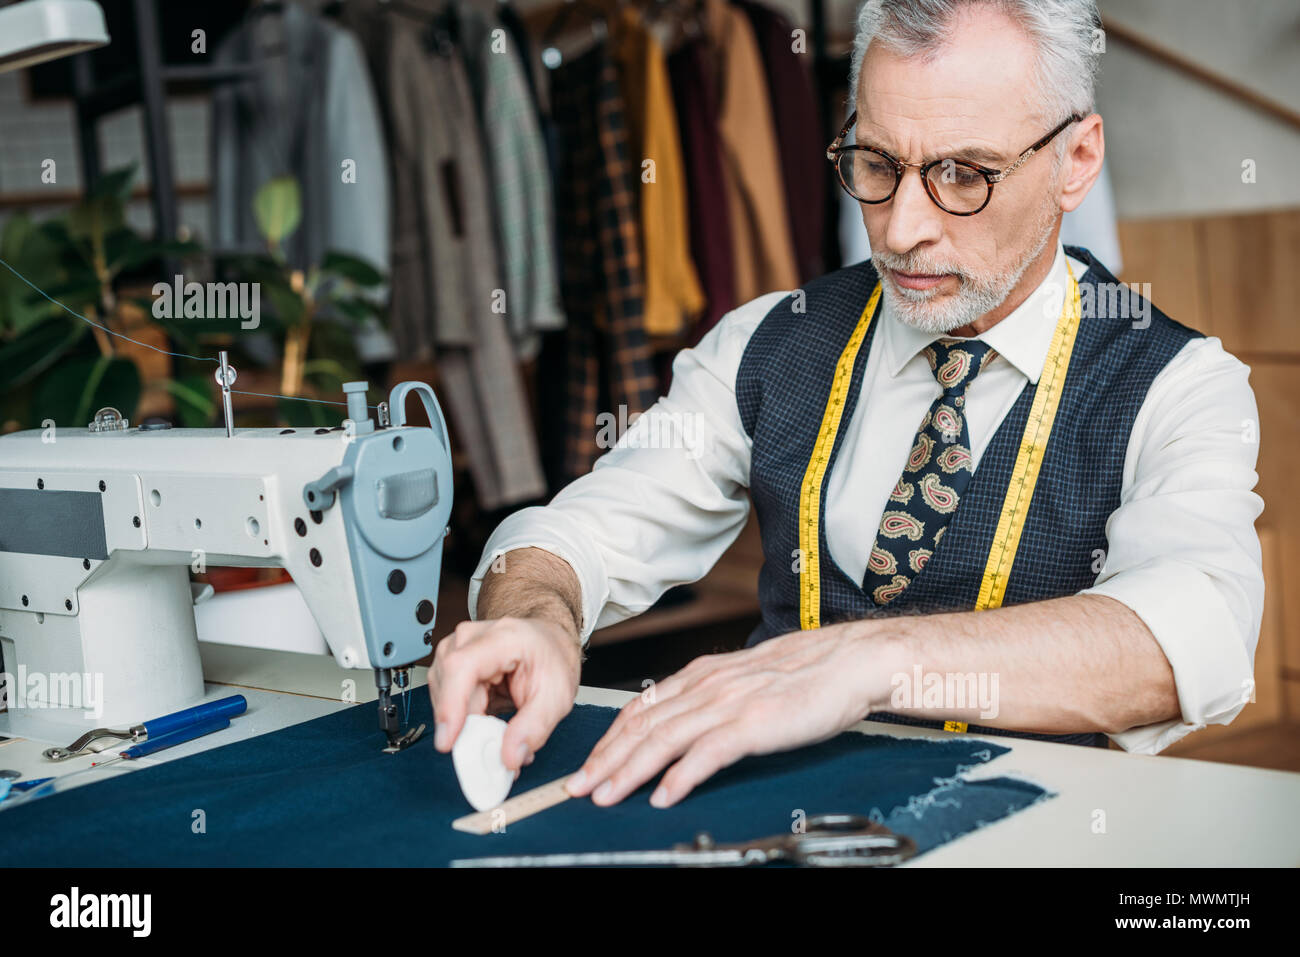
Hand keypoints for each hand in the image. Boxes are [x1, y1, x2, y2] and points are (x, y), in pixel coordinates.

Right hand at [429, 616, 581, 772]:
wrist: (549, 642)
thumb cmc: (552, 660)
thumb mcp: (556, 697)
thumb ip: (534, 729)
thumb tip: (509, 758)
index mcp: (503, 638)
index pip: (462, 667)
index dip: (450, 705)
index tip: (448, 740)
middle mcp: (472, 637)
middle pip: (448, 686)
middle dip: (465, 726)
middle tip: (491, 749)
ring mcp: (457, 648)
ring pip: (443, 696)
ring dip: (465, 723)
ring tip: (496, 730)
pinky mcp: (450, 664)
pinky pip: (446, 699)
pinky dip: (464, 718)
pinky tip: (487, 721)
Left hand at [565, 623, 891, 807]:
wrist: (850, 661)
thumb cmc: (806, 673)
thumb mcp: (744, 678)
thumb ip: (711, 697)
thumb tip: (681, 720)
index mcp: (702, 675)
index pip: (641, 709)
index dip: (610, 739)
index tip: (589, 764)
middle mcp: (707, 687)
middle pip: (642, 726)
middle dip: (605, 759)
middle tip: (578, 787)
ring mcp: (728, 704)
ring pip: (663, 740)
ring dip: (628, 771)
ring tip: (605, 795)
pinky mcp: (753, 724)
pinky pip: (706, 754)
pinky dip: (680, 777)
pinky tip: (664, 796)